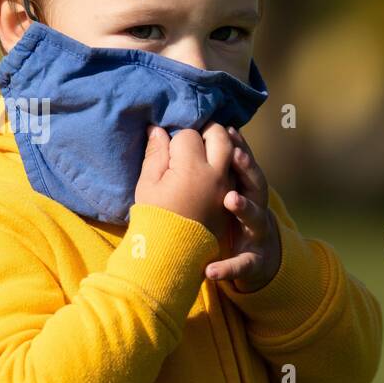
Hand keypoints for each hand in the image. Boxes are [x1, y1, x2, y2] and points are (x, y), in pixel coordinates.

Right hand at [133, 123, 232, 245]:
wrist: (174, 253)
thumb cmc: (156, 217)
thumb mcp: (149, 185)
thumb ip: (155, 154)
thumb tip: (157, 129)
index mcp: (191, 168)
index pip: (189, 135)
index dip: (177, 137)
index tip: (168, 147)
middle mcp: (215, 174)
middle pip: (220, 136)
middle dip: (207, 130)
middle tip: (193, 134)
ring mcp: (227, 186)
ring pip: (233, 152)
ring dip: (222, 143)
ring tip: (205, 145)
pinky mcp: (230, 197)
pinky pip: (235, 171)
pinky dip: (227, 161)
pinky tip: (213, 162)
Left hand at [205, 126, 279, 291]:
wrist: (259, 262)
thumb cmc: (237, 224)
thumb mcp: (233, 196)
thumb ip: (222, 174)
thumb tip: (205, 141)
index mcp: (248, 193)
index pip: (246, 167)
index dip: (240, 148)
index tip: (228, 130)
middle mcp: (257, 210)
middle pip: (257, 186)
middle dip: (248, 169)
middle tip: (234, 155)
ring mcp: (257, 235)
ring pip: (256, 219)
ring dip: (245, 208)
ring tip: (230, 199)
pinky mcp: (252, 262)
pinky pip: (241, 265)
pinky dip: (227, 268)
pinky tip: (210, 272)